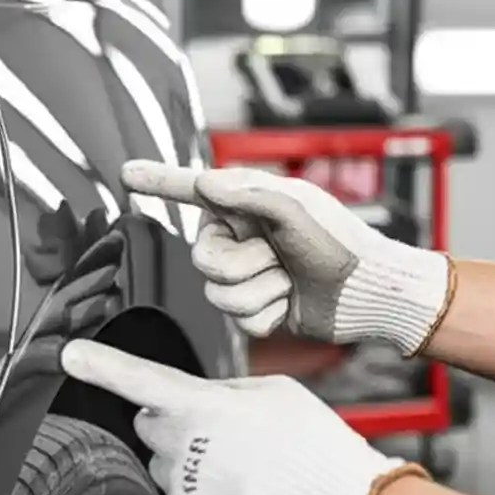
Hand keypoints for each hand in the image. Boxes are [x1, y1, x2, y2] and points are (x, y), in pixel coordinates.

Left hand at [61, 339, 426, 494]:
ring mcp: (181, 488)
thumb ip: (224, 392)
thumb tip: (206, 402)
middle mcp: (181, 444)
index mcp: (199, 404)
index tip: (70, 356)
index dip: (99, 365)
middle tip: (218, 436)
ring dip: (189, 467)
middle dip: (173, 425)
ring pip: (165, 469)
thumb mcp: (274, 393)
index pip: (137, 378)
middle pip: (151, 426)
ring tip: (240, 473)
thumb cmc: (313, 448)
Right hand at [124, 161, 453, 355]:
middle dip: (243, 265)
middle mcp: (240, 236)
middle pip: (202, 260)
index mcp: (246, 204)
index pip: (191, 190)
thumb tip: (205, 182)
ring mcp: (246, 274)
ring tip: (290, 281)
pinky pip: (238, 321)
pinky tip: (291, 304)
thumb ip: (249, 196)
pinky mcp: (255, 309)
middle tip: (279, 258)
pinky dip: (270, 316)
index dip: (157, 181)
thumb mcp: (298, 212)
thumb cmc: (342, 245)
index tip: (126, 173)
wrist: (368, 294)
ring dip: (261, 292)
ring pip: (218, 295)